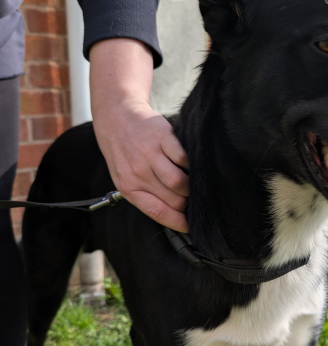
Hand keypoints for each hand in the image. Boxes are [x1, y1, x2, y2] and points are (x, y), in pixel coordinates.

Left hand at [89, 39, 189, 231]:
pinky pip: (184, 158)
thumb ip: (145, 195)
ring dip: (191, 186)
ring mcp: (150, 155)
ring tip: (192, 183)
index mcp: (129, 188)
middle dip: (187, 204)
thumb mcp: (125, 178)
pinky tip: (190, 165)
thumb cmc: (124, 152)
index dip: (178, 222)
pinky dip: (191, 164)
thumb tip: (172, 214)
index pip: (158, 212)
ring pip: (180, 182)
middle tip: (193, 200)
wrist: (116, 118)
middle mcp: (138, 173)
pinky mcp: (162, 137)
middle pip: (174, 199)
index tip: (190, 227)